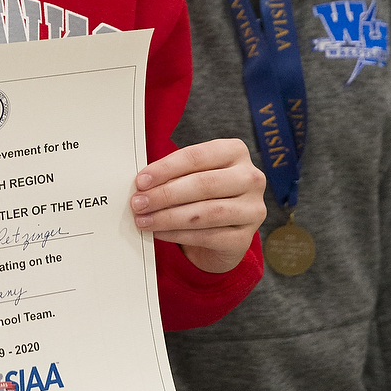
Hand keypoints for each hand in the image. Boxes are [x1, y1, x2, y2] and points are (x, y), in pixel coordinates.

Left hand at [131, 139, 265, 274]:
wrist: (222, 233)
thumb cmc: (202, 196)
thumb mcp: (190, 177)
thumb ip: (173, 175)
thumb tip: (142, 185)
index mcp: (235, 152)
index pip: (196, 156)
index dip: (166, 168)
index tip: (141, 180)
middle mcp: (251, 178)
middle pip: (202, 184)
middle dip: (165, 194)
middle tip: (137, 203)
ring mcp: (252, 209)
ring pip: (205, 213)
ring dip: (168, 217)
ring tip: (143, 219)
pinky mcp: (245, 238)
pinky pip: (207, 236)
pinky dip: (178, 235)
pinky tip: (159, 232)